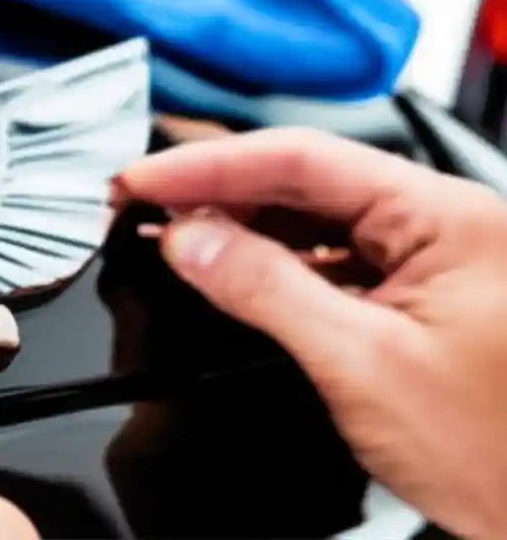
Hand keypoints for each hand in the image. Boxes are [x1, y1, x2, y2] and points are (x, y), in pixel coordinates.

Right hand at [113, 128, 506, 539]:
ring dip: (239, 223)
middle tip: (139, 198)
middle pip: (305, 180)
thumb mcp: (361, 363)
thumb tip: (190, 241)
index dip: (209, 165)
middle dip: (216, 187)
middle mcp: (443, 225)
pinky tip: (226, 268)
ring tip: (169, 230)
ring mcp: (431, 259)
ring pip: (314, 217)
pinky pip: (329, 258)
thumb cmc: (498, 451)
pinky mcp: (415, 295)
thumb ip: (266, 290)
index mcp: (446, 218)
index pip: (303, 160)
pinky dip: (270, 261)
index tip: (143, 180)